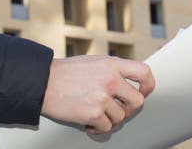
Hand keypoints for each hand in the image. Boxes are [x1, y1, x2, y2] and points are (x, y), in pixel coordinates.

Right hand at [40, 55, 154, 133]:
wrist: (43, 82)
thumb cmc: (67, 72)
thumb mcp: (95, 62)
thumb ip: (113, 69)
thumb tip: (130, 82)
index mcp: (113, 64)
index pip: (144, 72)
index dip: (148, 85)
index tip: (143, 92)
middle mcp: (110, 79)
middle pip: (137, 101)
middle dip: (129, 109)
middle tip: (118, 110)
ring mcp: (102, 96)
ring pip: (121, 117)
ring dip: (110, 119)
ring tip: (97, 114)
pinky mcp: (92, 113)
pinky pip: (106, 127)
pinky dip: (98, 128)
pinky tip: (89, 123)